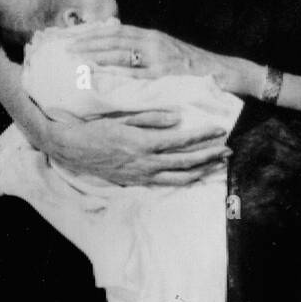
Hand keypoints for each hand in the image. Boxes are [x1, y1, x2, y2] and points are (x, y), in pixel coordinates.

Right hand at [46, 110, 229, 187]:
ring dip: (202, 170)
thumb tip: (178, 118)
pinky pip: (166, 183)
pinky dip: (184, 180)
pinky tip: (195, 176)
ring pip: (180, 177)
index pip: (182, 140)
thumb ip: (151, 118)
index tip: (219, 129)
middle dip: (210, 155)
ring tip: (218, 164)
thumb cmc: (96, 128)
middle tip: (228, 149)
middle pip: (187, 161)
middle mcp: (146, 162)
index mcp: (144, 143)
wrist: (72, 148)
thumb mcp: (123, 118)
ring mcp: (142, 175)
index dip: (203, 135)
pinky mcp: (137, 181)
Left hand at [65, 24, 258, 98]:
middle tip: (64, 47)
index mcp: (151, 36)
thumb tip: (120, 54)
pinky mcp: (165, 74)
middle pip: (113, 40)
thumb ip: (145, 52)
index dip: (93, 33)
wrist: (224, 72)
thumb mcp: (167, 52)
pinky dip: (117, 73)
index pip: (115, 31)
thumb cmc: (194, 67)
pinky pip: (137, 73)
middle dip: (87, 42)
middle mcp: (153, 42)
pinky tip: (100, 75)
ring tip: (74, 59)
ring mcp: (159, 57)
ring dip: (96, 55)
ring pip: (121, 53)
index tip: (72, 35)